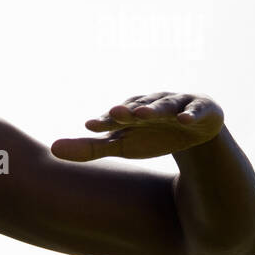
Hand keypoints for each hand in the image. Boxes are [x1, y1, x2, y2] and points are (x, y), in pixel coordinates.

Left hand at [50, 92, 224, 160]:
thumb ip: (90, 148)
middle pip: (137, 107)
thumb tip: (52, 150)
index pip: (114, 116)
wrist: (194, 133)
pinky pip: (196, 111)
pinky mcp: (202, 110)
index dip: (104, 120)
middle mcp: (151, 104)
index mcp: (130, 112)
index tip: (90, 125)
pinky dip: (190, 114)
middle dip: (127, 110)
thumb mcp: (121, 145)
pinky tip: (183, 120)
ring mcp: (177, 104)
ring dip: (154, 108)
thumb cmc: (150, 136)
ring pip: (164, 105)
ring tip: (143, 114)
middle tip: (115, 113)